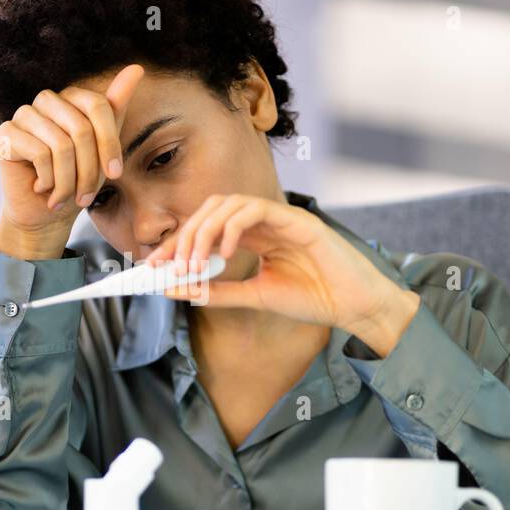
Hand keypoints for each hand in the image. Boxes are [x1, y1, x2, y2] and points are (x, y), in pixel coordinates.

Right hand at [0, 64, 144, 256]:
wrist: (43, 213)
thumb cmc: (75, 180)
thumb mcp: (103, 147)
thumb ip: (116, 107)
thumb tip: (137, 67)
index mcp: (70, 97)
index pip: (98, 106)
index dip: (110, 143)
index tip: (114, 174)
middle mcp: (46, 100)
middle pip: (81, 129)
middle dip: (89, 170)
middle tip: (84, 196)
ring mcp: (24, 114)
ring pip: (61, 146)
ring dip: (68, 182)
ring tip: (64, 196)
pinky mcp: (5, 133)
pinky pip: (40, 154)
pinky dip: (48, 181)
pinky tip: (42, 188)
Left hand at [145, 193, 421, 355]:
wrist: (355, 306)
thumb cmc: (315, 298)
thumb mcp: (256, 297)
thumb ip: (219, 292)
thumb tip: (178, 289)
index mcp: (254, 236)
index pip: (206, 226)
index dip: (178, 243)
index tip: (155, 267)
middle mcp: (264, 221)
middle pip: (211, 209)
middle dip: (183, 235)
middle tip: (167, 264)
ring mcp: (281, 217)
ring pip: (228, 204)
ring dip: (203, 231)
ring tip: (194, 262)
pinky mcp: (297, 220)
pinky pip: (255, 210)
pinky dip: (232, 228)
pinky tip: (223, 253)